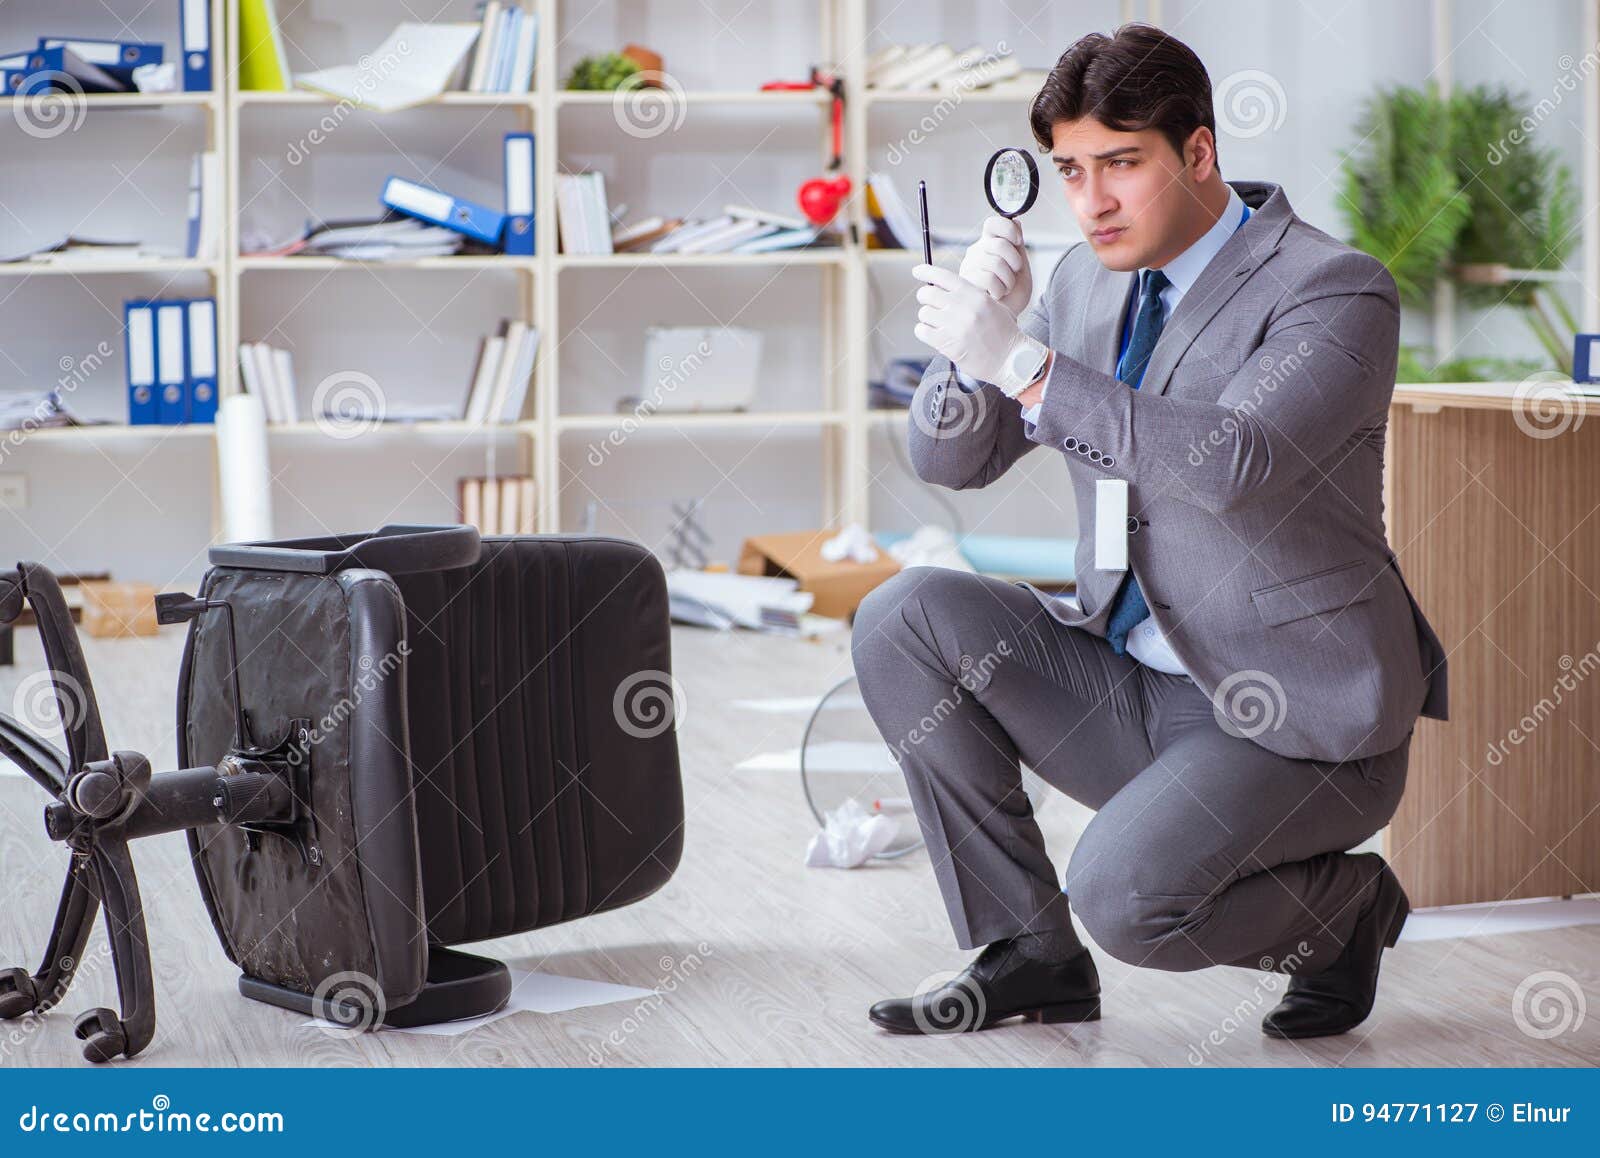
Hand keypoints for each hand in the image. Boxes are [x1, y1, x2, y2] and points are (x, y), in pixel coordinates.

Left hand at [913, 263, 1045, 394]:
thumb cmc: (1003, 332)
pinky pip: (922, 330)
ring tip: (938, 325)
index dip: (927, 272)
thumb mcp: (992, 305)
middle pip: (927, 293)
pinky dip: (924, 332)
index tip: (917, 271)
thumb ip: (971, 295)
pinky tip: (934, 335)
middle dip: (926, 299)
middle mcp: (964, 306)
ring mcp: (954, 325)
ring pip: (924, 313)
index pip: (944, 276)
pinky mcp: (947, 343)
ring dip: (928, 318)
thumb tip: (943, 288)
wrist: (1012, 360)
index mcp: (975, 294)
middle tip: (932, 306)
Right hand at [959, 215, 1031, 317]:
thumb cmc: (1013, 295)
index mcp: (989, 244)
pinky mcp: (965, 284)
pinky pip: (987, 278)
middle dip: (1014, 261)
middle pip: (998, 244)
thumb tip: (1016, 220)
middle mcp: (976, 253)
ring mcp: (969, 268)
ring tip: (1005, 288)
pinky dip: (1000, 289)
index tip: (1018, 241)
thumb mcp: (1021, 268)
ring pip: (995, 262)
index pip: (993, 223)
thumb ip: (1018, 246)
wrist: (1006, 319)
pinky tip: (997, 295)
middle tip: (1014, 273)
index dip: (1007, 229)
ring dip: (1008, 279)